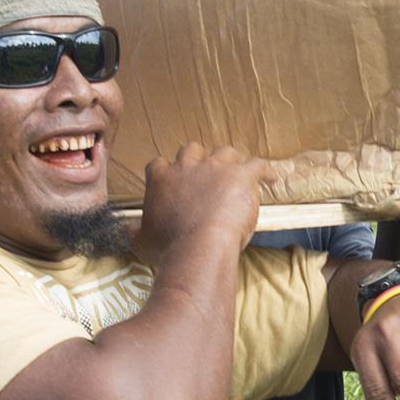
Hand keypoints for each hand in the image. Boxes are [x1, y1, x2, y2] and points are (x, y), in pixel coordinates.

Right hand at [129, 143, 267, 271]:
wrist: (198, 247)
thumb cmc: (169, 248)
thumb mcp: (142, 241)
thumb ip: (135, 231)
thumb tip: (128, 230)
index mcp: (161, 178)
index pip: (160, 165)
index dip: (168, 173)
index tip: (174, 184)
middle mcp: (187, 166)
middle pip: (192, 151)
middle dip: (198, 161)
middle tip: (205, 178)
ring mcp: (216, 167)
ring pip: (224, 152)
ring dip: (229, 161)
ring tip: (236, 173)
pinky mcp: (242, 175)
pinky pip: (258, 165)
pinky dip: (265, 171)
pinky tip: (271, 178)